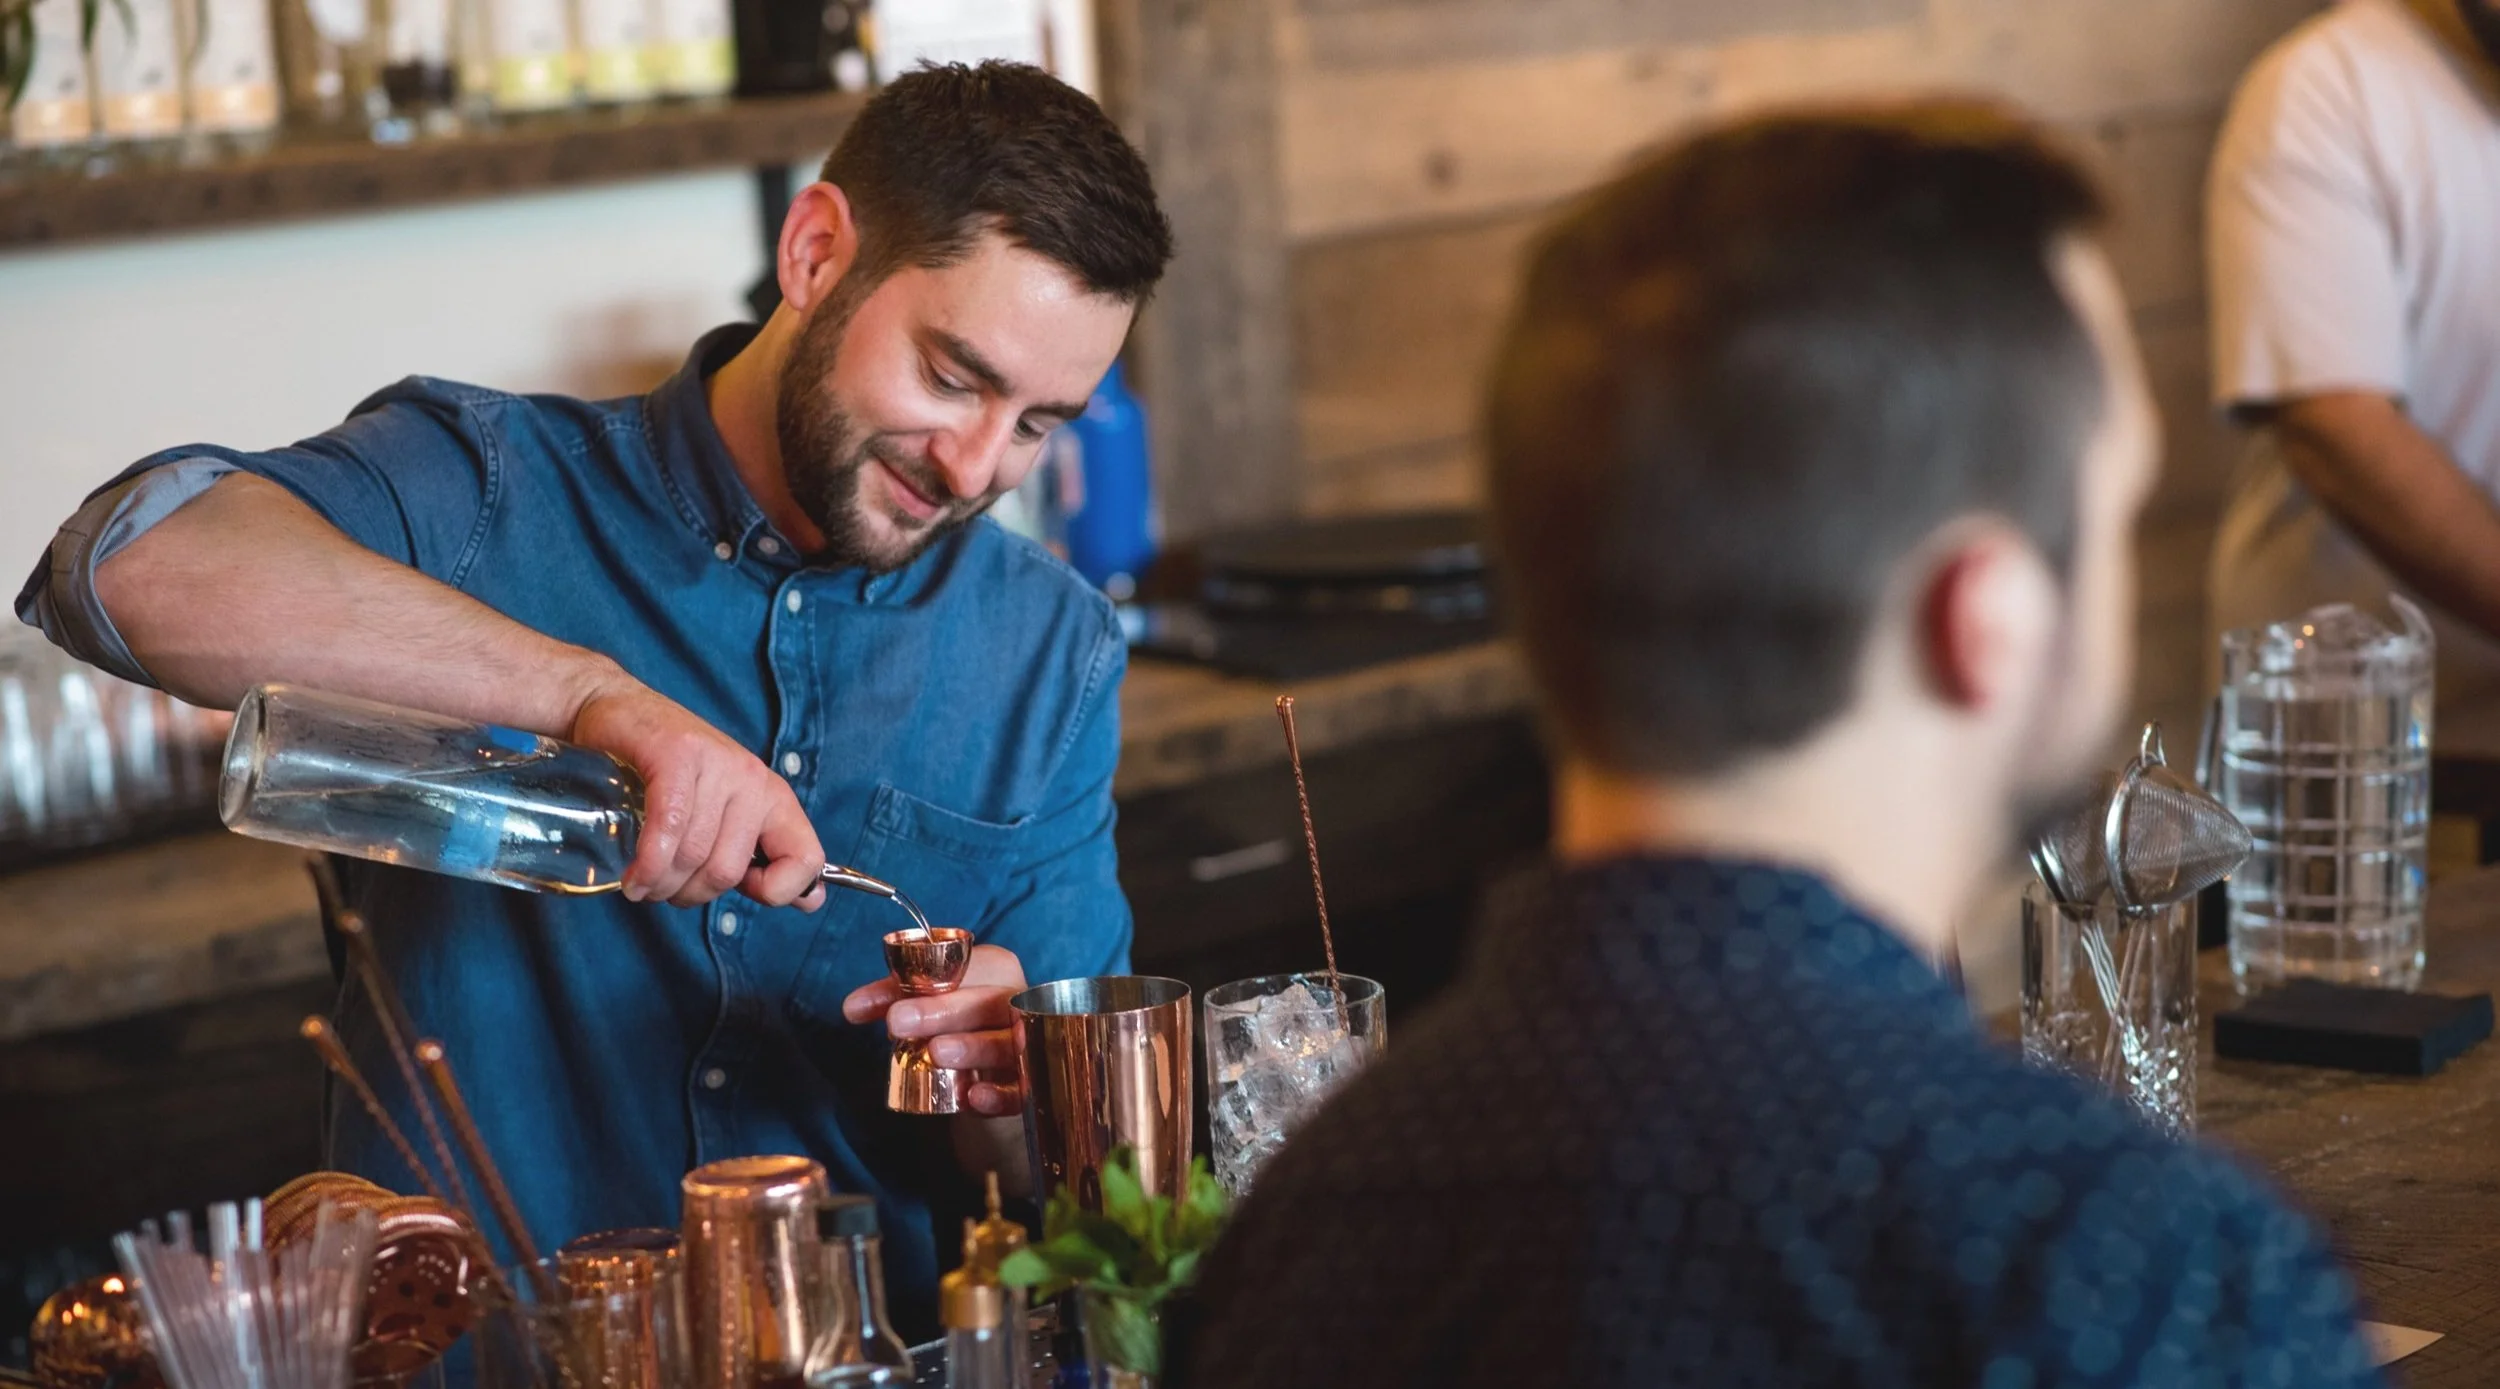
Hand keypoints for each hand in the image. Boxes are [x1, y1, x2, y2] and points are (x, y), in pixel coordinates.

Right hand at [568, 676, 826, 909]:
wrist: (619, 711)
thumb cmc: (666, 773)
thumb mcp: (722, 814)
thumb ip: (759, 855)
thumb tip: (812, 901)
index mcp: (773, 798)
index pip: (807, 860)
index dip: (776, 892)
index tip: (738, 888)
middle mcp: (753, 780)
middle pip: (727, 870)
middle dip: (688, 894)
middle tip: (661, 888)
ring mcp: (718, 764)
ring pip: (693, 854)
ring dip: (659, 884)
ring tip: (641, 882)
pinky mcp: (678, 754)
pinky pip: (670, 826)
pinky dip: (649, 863)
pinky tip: (634, 877)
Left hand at [842, 944, 1027, 1116]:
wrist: (992, 1063)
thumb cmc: (957, 1019)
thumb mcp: (925, 1000)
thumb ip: (892, 998)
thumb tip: (851, 1008)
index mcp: (997, 969)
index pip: (971, 967)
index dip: (931, 980)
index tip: (892, 1003)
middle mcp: (1018, 1003)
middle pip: (990, 1003)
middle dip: (943, 1012)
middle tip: (897, 1022)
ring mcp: (1028, 1045)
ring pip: (1007, 1045)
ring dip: (972, 1048)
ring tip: (935, 1052)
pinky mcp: (1027, 1085)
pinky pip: (1020, 1091)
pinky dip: (999, 1095)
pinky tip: (973, 1097)